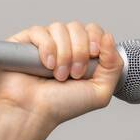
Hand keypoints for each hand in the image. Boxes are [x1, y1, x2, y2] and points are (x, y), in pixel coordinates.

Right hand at [0, 21, 122, 131]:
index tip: (93, 56)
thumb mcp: (100, 92)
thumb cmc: (62, 106)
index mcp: (83, 55)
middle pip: (78, 27)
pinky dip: (47, 48)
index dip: (96, 40)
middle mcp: (64, 46)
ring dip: (64, 54)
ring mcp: (45, 42)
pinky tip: (46, 65)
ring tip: (58, 76)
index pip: (94, 30)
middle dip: (80, 52)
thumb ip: (114, 66)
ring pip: (60, 28)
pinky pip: (40, 31)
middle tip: (75, 74)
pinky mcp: (25, 41)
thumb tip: (108, 37)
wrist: (34, 112)